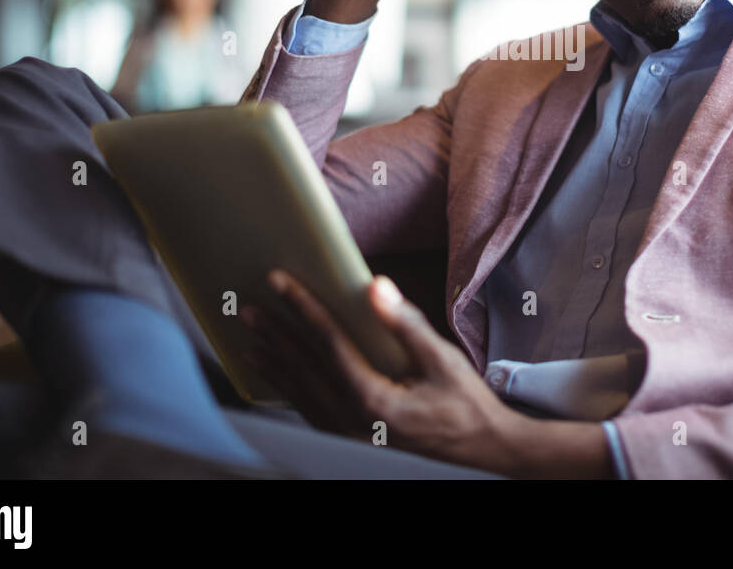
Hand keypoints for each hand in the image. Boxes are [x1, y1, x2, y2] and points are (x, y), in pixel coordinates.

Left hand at [241, 270, 531, 473]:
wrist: (486, 450)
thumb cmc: (467, 405)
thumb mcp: (442, 359)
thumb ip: (405, 323)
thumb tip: (375, 286)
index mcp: (374, 400)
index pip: (328, 343)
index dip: (301, 308)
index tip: (279, 282)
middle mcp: (354, 422)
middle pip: (304, 369)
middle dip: (275, 334)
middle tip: (246, 308)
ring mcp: (351, 436)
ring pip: (301, 394)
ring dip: (276, 363)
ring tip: (250, 340)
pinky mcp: (355, 440)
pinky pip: (312, 412)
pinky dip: (291, 390)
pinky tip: (282, 377)